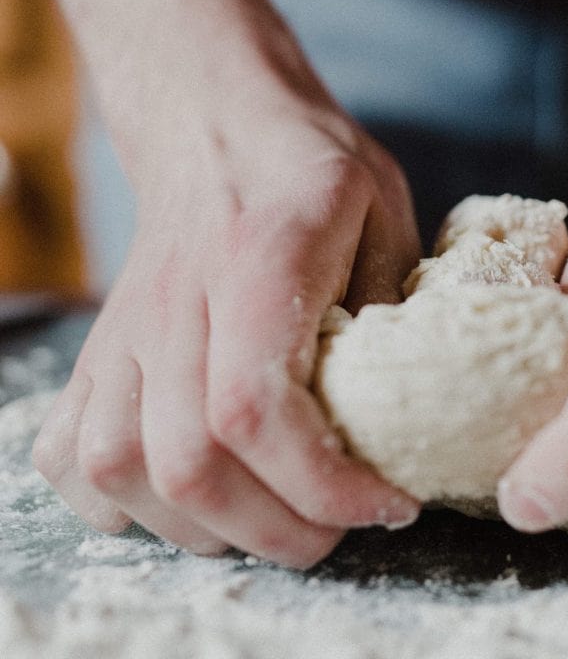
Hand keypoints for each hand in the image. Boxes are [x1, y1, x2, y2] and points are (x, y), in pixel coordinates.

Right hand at [32, 100, 422, 567]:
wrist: (215, 129)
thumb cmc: (310, 174)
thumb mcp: (386, 213)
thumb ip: (397, 309)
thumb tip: (406, 419)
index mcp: (257, 259)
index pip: (255, 408)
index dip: (322, 484)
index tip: (388, 503)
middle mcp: (173, 302)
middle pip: (188, 463)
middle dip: (278, 530)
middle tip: (340, 527)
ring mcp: (121, 332)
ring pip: (122, 472)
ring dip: (207, 529)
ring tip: (275, 516)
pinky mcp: (95, 353)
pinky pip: (70, 457)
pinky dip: (123, 503)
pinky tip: (187, 495)